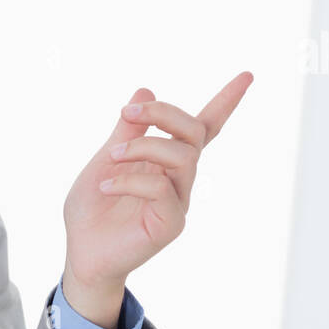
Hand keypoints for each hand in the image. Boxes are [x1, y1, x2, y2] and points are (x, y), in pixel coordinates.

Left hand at [60, 71, 252, 328]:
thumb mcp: (105, 160)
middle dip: (164, 113)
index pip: (204, 128)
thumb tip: (145, 90)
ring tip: (112, 157)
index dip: (226, 102)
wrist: (81, 252)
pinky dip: (130, 178)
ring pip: (181, 156)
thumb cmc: (92, 210)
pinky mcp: (170, 223)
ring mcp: (178, 201)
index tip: (247, 76)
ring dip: (142, 146)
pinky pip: (161, 187)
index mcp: (165, 161)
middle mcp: (179, 179)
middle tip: (128, 112)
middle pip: (194, 132)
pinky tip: (106, 185)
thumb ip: (126, 131)